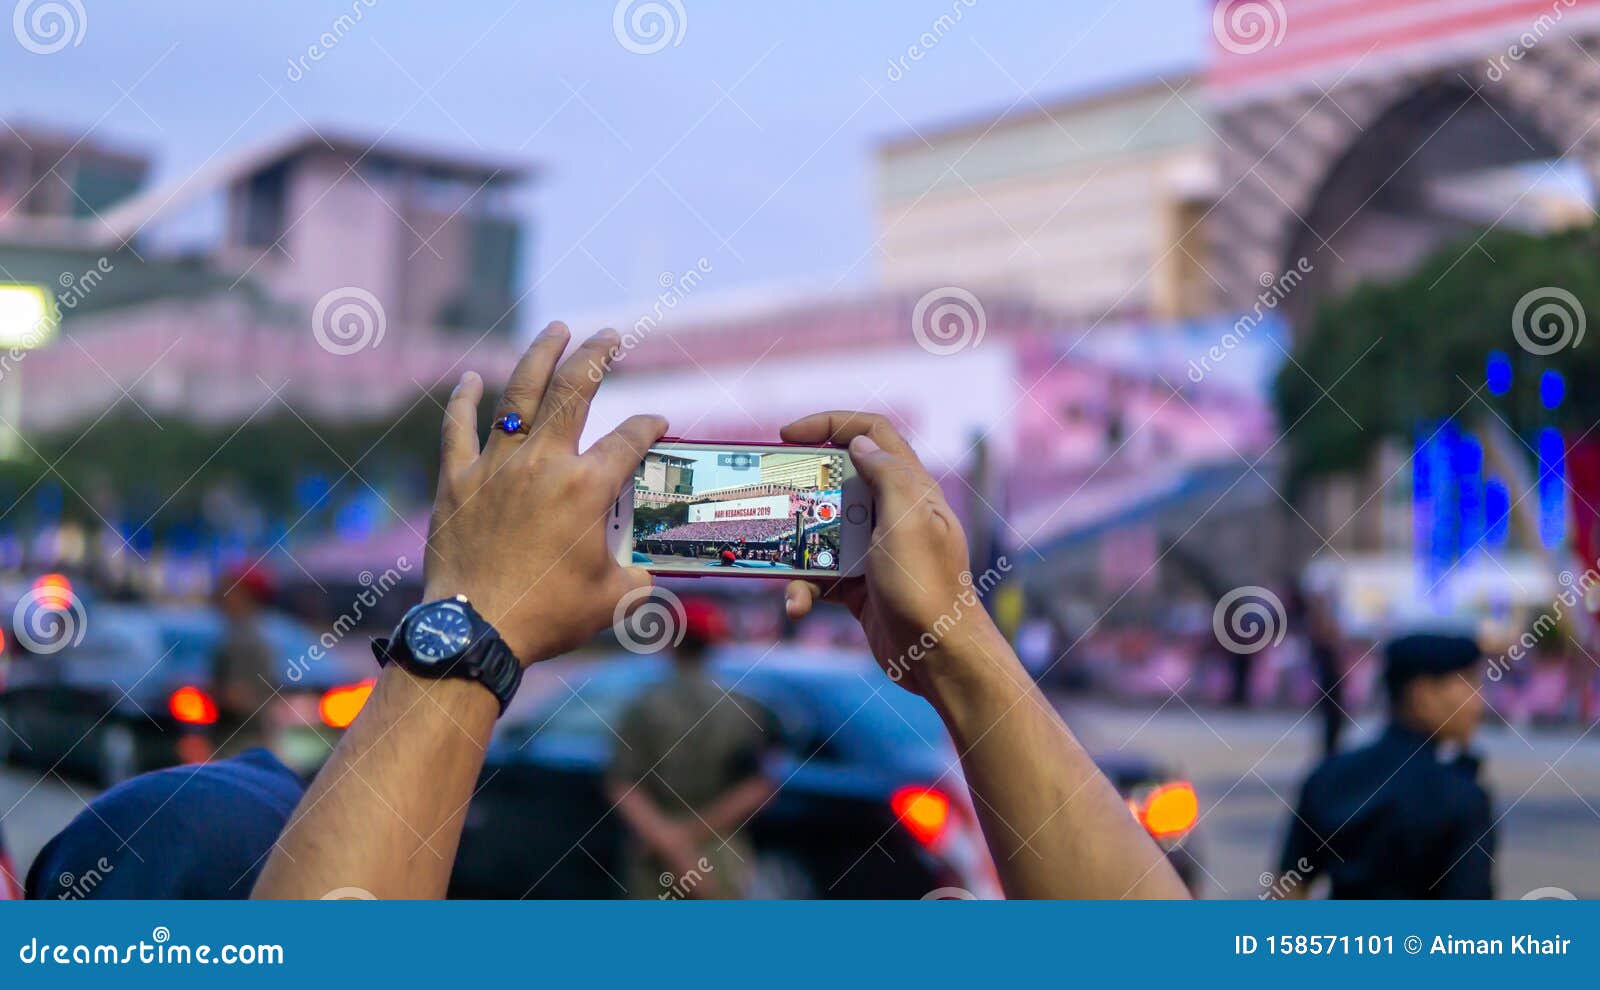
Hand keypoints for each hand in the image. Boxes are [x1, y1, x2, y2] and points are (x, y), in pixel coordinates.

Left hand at [422, 322, 667, 663]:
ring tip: (556, 330)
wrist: (475, 632)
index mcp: (587, 487)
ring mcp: (495, 466)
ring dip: (540, 356)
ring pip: (519, 393)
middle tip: (609, 336)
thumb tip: (651, 575)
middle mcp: (543, 463)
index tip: (658, 424)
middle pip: (575, 390)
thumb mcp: (612, 599)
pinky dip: (464, 401)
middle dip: (597, 355)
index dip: (649, 425)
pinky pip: (458, 429)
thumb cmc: (548, 617)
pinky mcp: (456, 480)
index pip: (630, 438)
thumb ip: (637, 578)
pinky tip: (469, 379)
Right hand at [780, 412, 1006, 697]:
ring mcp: (874, 551)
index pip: (872, 434)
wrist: (938, 657)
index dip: (831, 423)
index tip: (788, 436)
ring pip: (820, 533)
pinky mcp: (859, 585)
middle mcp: (892, 514)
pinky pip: (820, 576)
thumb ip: (887, 474)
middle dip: (799, 488)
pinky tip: (797, 605)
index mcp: (910, 489)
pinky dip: (803, 589)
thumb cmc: (927, 586)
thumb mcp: (909, 520)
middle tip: (768, 494)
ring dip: (794, 549)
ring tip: (774, 562)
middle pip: (837, 481)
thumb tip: (859, 443)